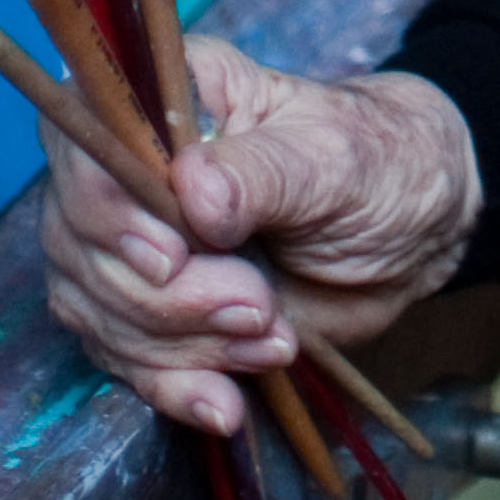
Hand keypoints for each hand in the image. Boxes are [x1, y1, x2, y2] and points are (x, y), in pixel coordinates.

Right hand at [41, 37, 481, 438]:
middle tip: (258, 304)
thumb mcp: (335, 158)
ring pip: (100, 309)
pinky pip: (128, 359)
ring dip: (182, 344)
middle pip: (86, 242)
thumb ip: (262, 171)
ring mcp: (136, 244)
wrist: (412, 233)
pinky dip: (176, 386)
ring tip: (272, 339)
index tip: (170, 257)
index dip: (108, 208)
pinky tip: (223, 403)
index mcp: (173, 95)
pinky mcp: (154, 310)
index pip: (87, 143)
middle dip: (168, 296)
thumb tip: (193, 190)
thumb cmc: (379, 163)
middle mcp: (134, 168)